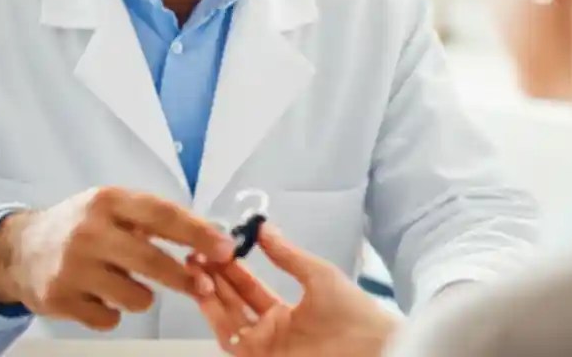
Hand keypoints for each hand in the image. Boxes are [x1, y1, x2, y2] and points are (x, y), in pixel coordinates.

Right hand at [0, 186, 234, 330]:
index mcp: (107, 201)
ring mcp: (72, 267)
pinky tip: (99, 296)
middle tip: (204, 285)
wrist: (20, 250)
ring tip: (125, 282)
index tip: (225, 249)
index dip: (199, 233)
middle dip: (185, 278)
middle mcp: (88, 231)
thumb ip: (152, 219)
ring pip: (135, 297)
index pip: (162, 215)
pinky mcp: (60, 298)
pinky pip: (110, 318)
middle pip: (152, 261)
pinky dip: (113, 312)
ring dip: (141, 296)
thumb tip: (210, 238)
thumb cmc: (78, 226)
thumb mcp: (110, 207)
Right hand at [192, 224, 399, 355]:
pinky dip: (215, 317)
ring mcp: (264, 347)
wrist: (374, 347)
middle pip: (232, 303)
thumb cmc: (352, 311)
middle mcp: (269, 331)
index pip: (248, 288)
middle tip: (197, 252)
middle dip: (213, 278)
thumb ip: (287, 255)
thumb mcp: (318, 275)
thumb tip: (262, 227)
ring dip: (208, 294)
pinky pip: (231, 341)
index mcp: (284, 313)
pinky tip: (206, 290)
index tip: (215, 245)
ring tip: (197, 266)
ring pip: (226, 321)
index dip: (230, 268)